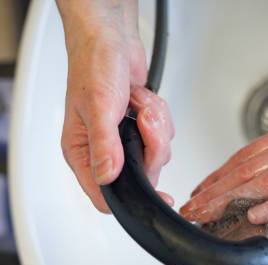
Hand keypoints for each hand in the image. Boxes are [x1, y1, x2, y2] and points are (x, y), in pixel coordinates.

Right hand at [57, 0, 174, 211]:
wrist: (111, 38)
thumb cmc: (93, 66)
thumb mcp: (98, 108)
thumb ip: (104, 146)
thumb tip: (107, 177)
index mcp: (82, 154)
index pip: (105, 196)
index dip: (130, 200)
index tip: (156, 198)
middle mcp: (102, 152)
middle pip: (141, 176)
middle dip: (150, 147)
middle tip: (144, 121)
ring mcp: (123, 142)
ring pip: (155, 156)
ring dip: (155, 127)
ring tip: (139, 104)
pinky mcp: (140, 131)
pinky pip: (162, 138)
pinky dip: (159, 117)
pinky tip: (142, 100)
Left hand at [180, 88, 267, 223]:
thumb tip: (267, 173)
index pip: (245, 155)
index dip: (218, 175)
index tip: (200, 191)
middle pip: (247, 168)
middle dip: (214, 190)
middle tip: (192, 207)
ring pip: (265, 180)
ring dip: (231, 199)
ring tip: (208, 213)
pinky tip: (255, 216)